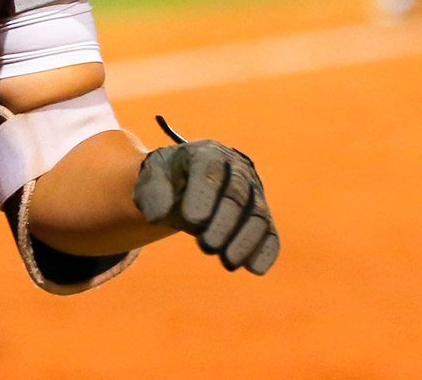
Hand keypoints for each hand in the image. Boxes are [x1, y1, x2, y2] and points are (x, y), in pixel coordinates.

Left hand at [134, 127, 279, 274]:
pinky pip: (270, 233)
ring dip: (245, 241)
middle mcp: (236, 169)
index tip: (192, 219)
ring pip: (258, 216)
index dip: (203, 194)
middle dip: (224, 223)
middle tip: (207, 245)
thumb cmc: (167, 180)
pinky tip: (255, 268)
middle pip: (236, 195)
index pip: (209, 169)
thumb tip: (156, 216)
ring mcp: (253, 193)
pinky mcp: (262, 216)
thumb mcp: (152, 179)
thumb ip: (152, 193)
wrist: (184, 183)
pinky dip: (265, 250)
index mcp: (206, 153)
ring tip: (228, 262)